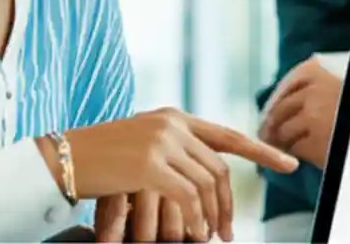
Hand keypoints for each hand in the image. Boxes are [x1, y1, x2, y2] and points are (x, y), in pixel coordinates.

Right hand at [39, 108, 297, 241]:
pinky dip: (195, 217)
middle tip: (229, 233)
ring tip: (208, 237)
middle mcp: (173, 123)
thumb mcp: (141, 148)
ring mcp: (162, 141)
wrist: (59, 159)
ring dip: (210, 216)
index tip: (289, 163)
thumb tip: (203, 185)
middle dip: (228, 203)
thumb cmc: (98, 160)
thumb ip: (173, 153)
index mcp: (175, 117)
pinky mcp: (150, 164)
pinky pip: (187, 196)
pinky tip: (192, 232)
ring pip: (206, 183)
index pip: (228, 136)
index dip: (262, 151)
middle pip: (219, 167)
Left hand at [259, 55, 341, 167]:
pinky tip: (302, 155)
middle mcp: (313, 90)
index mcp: (320, 71)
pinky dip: (295, 153)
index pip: (290, 84)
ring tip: (285, 147)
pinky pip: (293, 148)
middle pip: (280, 108)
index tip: (274, 110)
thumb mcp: (348, 83)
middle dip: (273, 123)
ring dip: (282, 140)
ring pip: (283, 130)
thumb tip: (289, 100)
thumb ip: (321, 84)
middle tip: (268, 134)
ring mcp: (312, 117)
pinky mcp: (314, 142)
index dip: (279, 99)